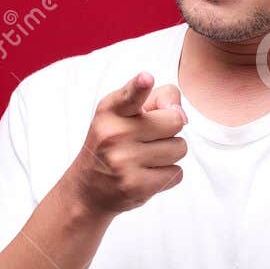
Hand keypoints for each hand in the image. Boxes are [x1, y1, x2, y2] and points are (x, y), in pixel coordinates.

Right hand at [59, 72, 187, 217]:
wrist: (88, 190)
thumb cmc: (114, 143)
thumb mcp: (124, 115)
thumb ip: (157, 100)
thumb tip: (181, 114)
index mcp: (110, 112)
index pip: (129, 96)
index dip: (139, 86)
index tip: (146, 78)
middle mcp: (114, 135)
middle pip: (174, 121)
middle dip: (170, 129)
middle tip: (148, 139)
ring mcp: (124, 162)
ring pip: (180, 148)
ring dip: (170, 153)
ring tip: (146, 157)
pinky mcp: (136, 186)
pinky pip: (177, 173)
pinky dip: (168, 174)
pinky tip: (147, 174)